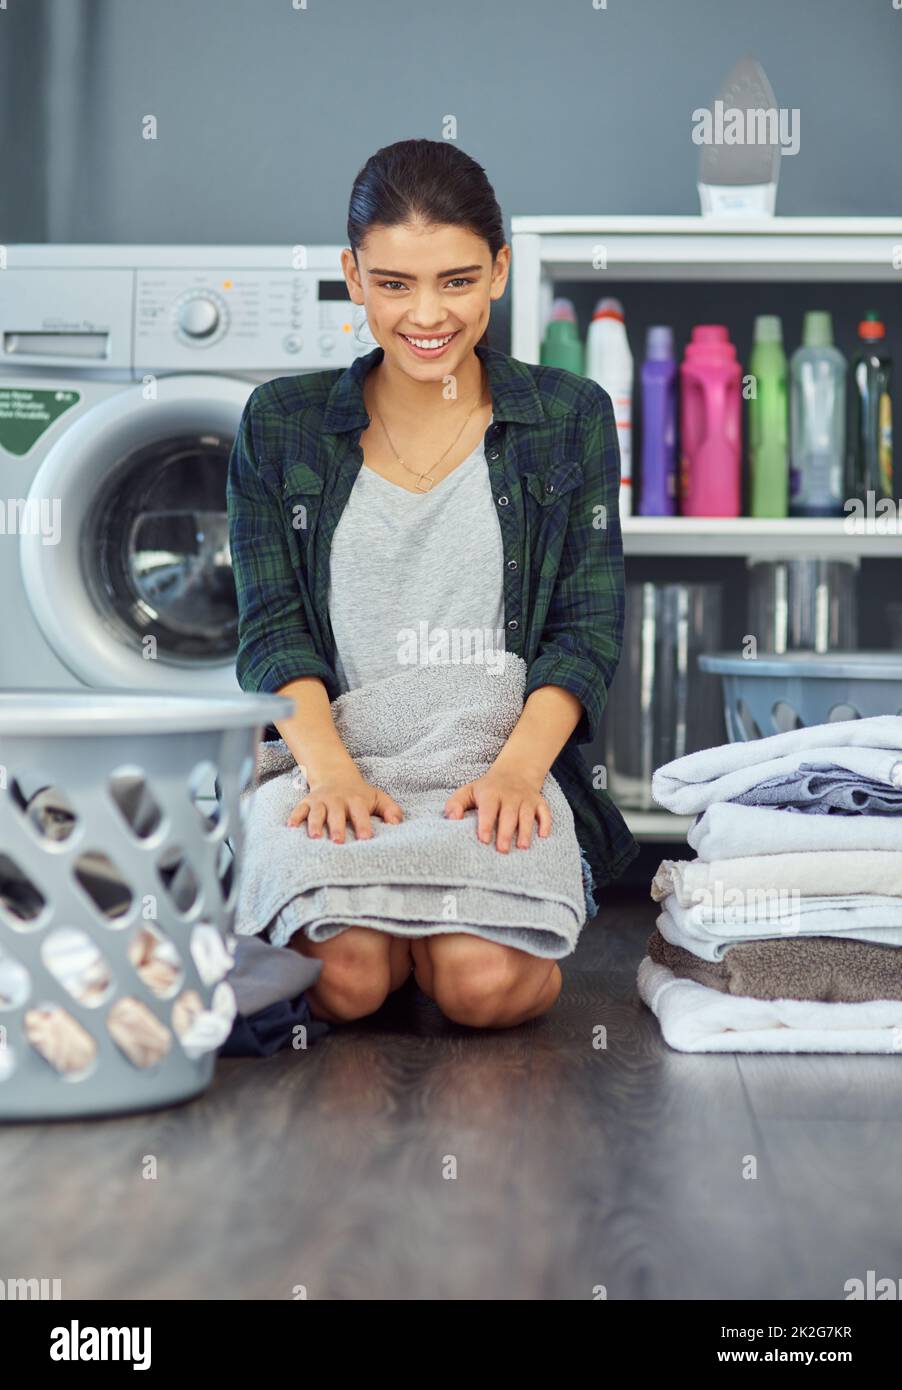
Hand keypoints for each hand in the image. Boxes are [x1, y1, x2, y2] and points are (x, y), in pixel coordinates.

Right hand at [287, 772, 402, 842]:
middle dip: (338, 827)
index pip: (360, 812)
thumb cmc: (360, 795)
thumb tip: (397, 824)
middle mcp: (337, 800)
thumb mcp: (378, 798)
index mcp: (356, 800)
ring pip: (317, 812)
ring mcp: (321, 801)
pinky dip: (295, 816)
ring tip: (315, 838)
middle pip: (337, 813)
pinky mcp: (307, 802)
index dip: (363, 824)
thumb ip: (390, 810)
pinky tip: (291, 827)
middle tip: (339, 842)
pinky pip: (299, 808)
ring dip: (315, 824)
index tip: (366, 838)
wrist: (336, 776)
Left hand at [443, 767, 550, 851]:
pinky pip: (545, 811)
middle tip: (502, 850)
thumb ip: (455, 804)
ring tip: (522, 847)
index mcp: (491, 793)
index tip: (484, 839)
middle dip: (506, 832)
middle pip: (509, 815)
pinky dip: (546, 823)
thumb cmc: (487, 789)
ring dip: (526, 831)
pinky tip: (543, 836)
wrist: (514, 772)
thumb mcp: (468, 791)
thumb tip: (452, 819)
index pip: (489, 809)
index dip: (486, 824)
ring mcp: (526, 799)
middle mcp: (510, 795)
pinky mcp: (539, 802)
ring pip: (527, 815)